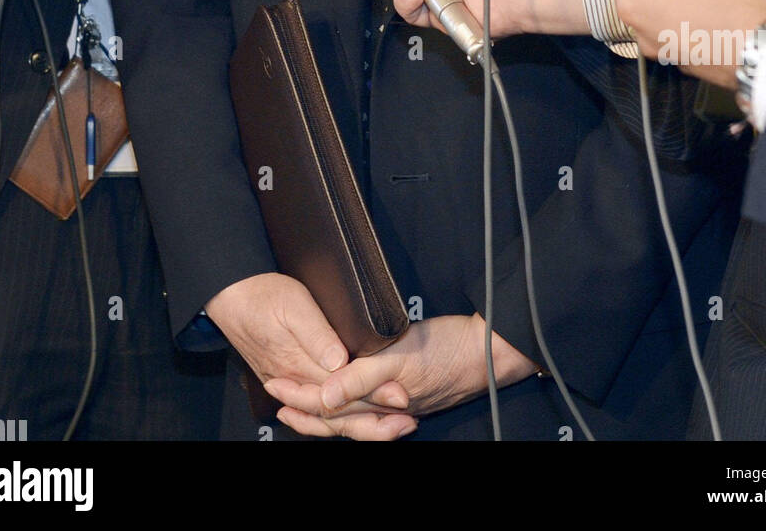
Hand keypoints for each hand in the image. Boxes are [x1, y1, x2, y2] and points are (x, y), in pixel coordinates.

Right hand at [199, 272, 411, 433]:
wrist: (230, 296)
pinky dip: (336, 416)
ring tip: (392, 423)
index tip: (401, 395)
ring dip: (359, 420)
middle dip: (373, 415)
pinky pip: (314, 407)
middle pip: (337, 408)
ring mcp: (288, 384)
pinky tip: (356, 417)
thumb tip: (339, 362)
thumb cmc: (262, 295)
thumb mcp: (293, 305)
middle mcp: (293, 381)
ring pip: (327, 413)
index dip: (374, 392)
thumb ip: (316, 335)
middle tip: (406, 419)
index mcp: (298, 364)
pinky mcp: (286, 380)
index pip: (342, 388)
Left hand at [266, 313, 535, 439]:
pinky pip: (369, 402)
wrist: (490, 349)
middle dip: (306, 409)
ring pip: (352, 412)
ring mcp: (396, 402)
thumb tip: (325, 398)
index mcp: (377, 401)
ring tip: (304, 402)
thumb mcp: (399, 358)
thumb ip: (361, 379)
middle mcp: (384, 407)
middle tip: (276, 395)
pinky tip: (347, 392)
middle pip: (336, 416)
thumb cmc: (448, 350)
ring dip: (326, 408)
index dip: (299, 396)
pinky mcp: (407, 392)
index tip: (274, 385)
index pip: (328, 405)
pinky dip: (350, 400)